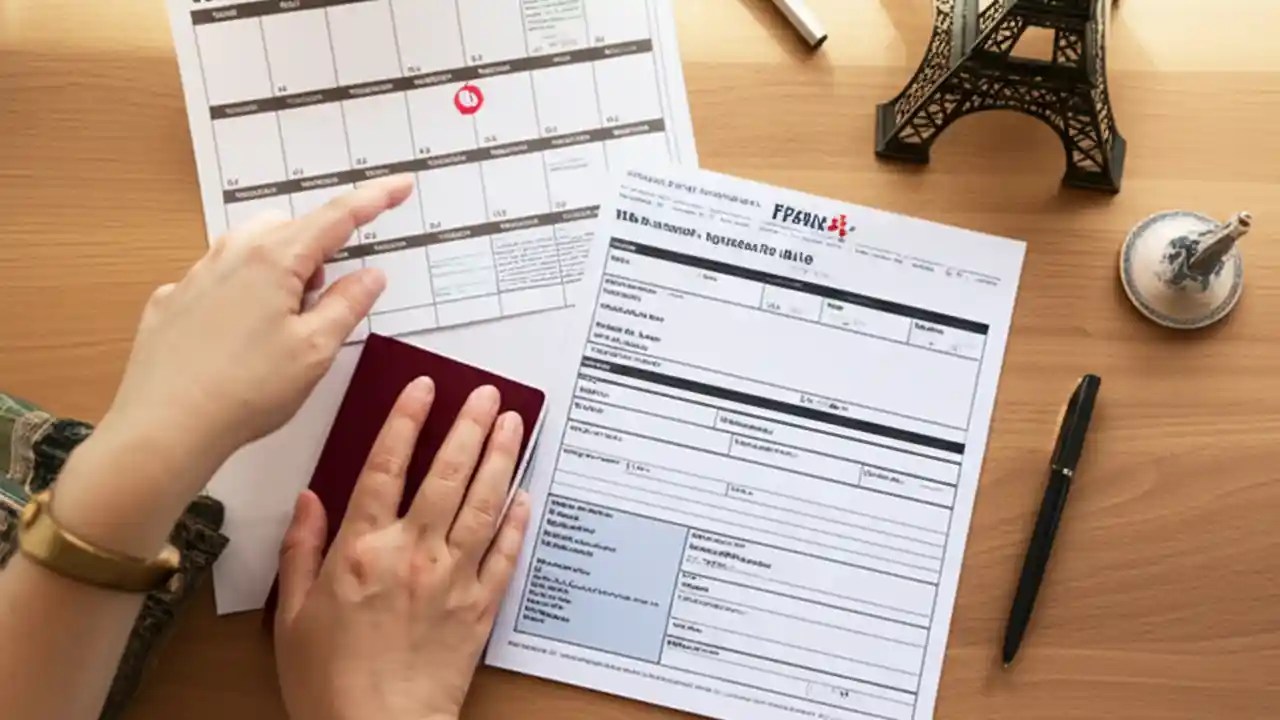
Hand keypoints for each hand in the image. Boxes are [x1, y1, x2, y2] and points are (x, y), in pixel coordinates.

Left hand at [103, 175, 412, 466]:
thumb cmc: (245, 392)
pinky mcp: (173, 303)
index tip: (401, 185)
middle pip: (291, 230)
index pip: (338, 217)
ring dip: (279, 271)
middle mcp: (231, 255)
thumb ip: (348, 305)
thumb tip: (371, 275)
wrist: (164, 428)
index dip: (375, 199)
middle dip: (318, 253)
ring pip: (251, 250)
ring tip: (283, 326)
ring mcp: (196, 276)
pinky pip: (218, 280)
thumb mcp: (315, 350)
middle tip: (325, 305)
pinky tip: (239, 341)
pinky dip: (241, 295)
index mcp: (274, 260)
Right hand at [274, 379, 532, 719]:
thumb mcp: (292, 613)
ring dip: (502, 457)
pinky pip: (505, 551)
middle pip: (448, 473)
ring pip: (484, 501)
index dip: (406, 420)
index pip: (386, 466)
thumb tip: (309, 500)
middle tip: (488, 394)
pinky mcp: (480, 604)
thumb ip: (301, 549)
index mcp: (361, 549)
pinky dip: (517, 519)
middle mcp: (413, 552)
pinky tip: (525, 492)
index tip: (424, 388)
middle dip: (470, 425)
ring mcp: (453, 576)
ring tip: (515, 424)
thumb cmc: (330, 682)